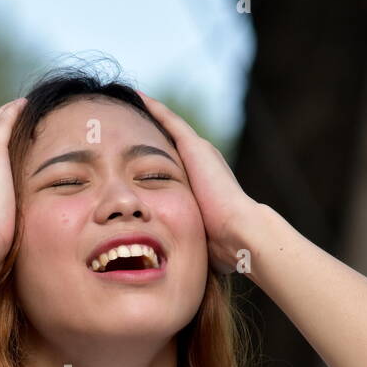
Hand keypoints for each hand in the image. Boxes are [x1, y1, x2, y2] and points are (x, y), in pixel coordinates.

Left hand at [135, 90, 262, 276]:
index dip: (155, 163)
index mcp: (202, 185)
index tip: (137, 157)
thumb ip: (188, 244)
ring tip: (128, 102)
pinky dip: (153, 108)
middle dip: (150, 133)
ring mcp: (199, 153)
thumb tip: (183, 270)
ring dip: (150, 115)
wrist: (240, 234)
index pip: (173, 169)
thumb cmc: (222, 247)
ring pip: (168, 127)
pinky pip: (168, 120)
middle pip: (170, 144)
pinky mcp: (194, 146)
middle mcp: (202, 164)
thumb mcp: (196, 240)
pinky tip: (136, 96)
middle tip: (126, 122)